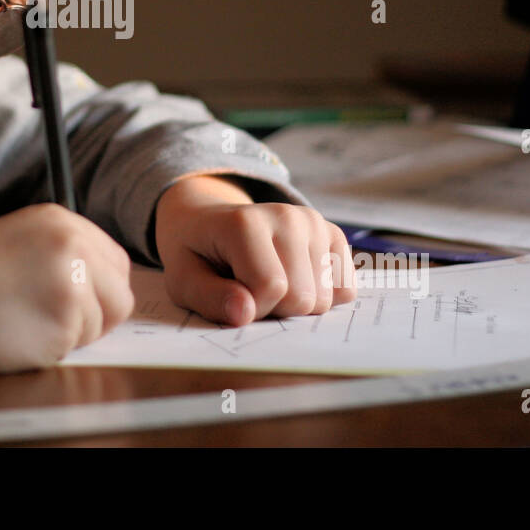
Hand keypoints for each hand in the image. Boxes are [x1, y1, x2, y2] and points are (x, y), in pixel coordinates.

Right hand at [0, 203, 134, 376]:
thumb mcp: (16, 241)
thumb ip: (62, 254)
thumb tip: (101, 285)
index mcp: (61, 220)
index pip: (115, 261)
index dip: (99, 289)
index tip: (74, 301)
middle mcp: (75, 246)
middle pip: (120, 295)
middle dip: (97, 315)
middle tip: (51, 320)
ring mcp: (74, 285)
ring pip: (101, 325)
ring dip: (71, 334)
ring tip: (23, 323)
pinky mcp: (64, 324)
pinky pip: (76, 348)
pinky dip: (51, 351)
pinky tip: (16, 337)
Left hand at [153, 174, 356, 325]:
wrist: (206, 219)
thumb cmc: (194, 255)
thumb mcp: (183, 280)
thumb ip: (209, 298)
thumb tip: (244, 313)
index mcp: (245, 223)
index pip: (271, 288)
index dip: (251, 308)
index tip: (231, 296)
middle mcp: (286, 216)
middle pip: (303, 297)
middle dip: (275, 308)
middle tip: (249, 289)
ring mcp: (313, 223)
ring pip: (326, 299)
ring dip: (296, 304)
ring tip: (268, 282)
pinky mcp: (333, 234)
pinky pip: (346, 289)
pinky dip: (322, 295)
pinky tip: (295, 279)